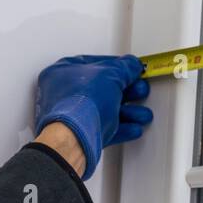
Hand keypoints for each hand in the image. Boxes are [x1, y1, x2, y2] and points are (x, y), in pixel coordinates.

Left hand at [33, 55, 152, 179]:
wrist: (74, 137)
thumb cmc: (80, 104)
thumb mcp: (111, 74)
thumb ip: (125, 67)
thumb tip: (132, 65)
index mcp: (61, 73)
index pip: (93, 64)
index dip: (115, 65)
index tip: (130, 69)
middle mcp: (63, 94)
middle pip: (102, 89)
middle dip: (126, 91)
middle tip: (139, 90)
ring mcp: (71, 116)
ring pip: (105, 110)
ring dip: (128, 111)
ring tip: (141, 113)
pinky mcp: (81, 135)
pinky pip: (104, 129)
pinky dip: (122, 128)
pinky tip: (133, 127)